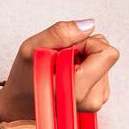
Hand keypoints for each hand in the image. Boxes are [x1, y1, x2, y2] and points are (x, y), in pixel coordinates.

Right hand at [0, 20, 118, 121]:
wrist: (21, 103)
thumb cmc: (24, 79)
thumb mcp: (32, 49)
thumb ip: (60, 33)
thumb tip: (89, 25)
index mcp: (78, 90)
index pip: (107, 53)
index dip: (87, 43)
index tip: (67, 49)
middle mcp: (93, 99)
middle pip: (106, 54)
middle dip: (85, 49)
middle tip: (61, 59)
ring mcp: (98, 99)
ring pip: (104, 59)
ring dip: (84, 57)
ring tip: (62, 67)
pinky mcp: (99, 95)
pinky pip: (101, 68)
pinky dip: (86, 65)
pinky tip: (68, 73)